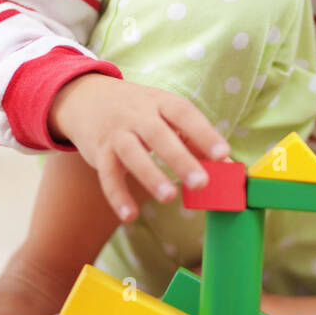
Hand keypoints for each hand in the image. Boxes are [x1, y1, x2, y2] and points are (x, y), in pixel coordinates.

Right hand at [48, 74, 230, 221]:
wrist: (88, 99)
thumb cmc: (140, 112)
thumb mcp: (166, 115)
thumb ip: (194, 140)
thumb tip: (227, 165)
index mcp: (161, 102)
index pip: (184, 114)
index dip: (204, 133)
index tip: (224, 153)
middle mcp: (137, 114)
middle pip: (159, 135)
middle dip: (180, 159)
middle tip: (201, 183)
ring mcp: (117, 133)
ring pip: (131, 153)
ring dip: (150, 176)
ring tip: (170, 197)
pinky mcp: (100, 152)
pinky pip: (107, 175)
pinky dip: (117, 196)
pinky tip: (130, 215)